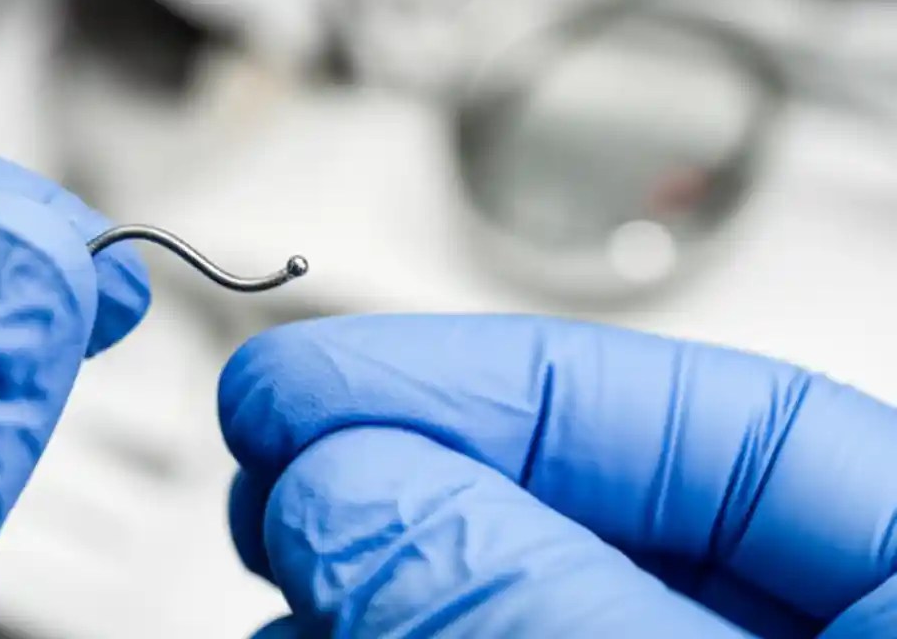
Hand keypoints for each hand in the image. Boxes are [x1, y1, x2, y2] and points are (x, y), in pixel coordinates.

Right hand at [220, 315, 896, 637]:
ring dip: (381, 574)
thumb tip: (346, 483)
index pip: (709, 418)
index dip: (486, 381)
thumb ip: (521, 590)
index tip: (314, 382)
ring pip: (525, 601)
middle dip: (412, 474)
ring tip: (277, 567)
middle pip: (594, 511)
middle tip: (274, 463)